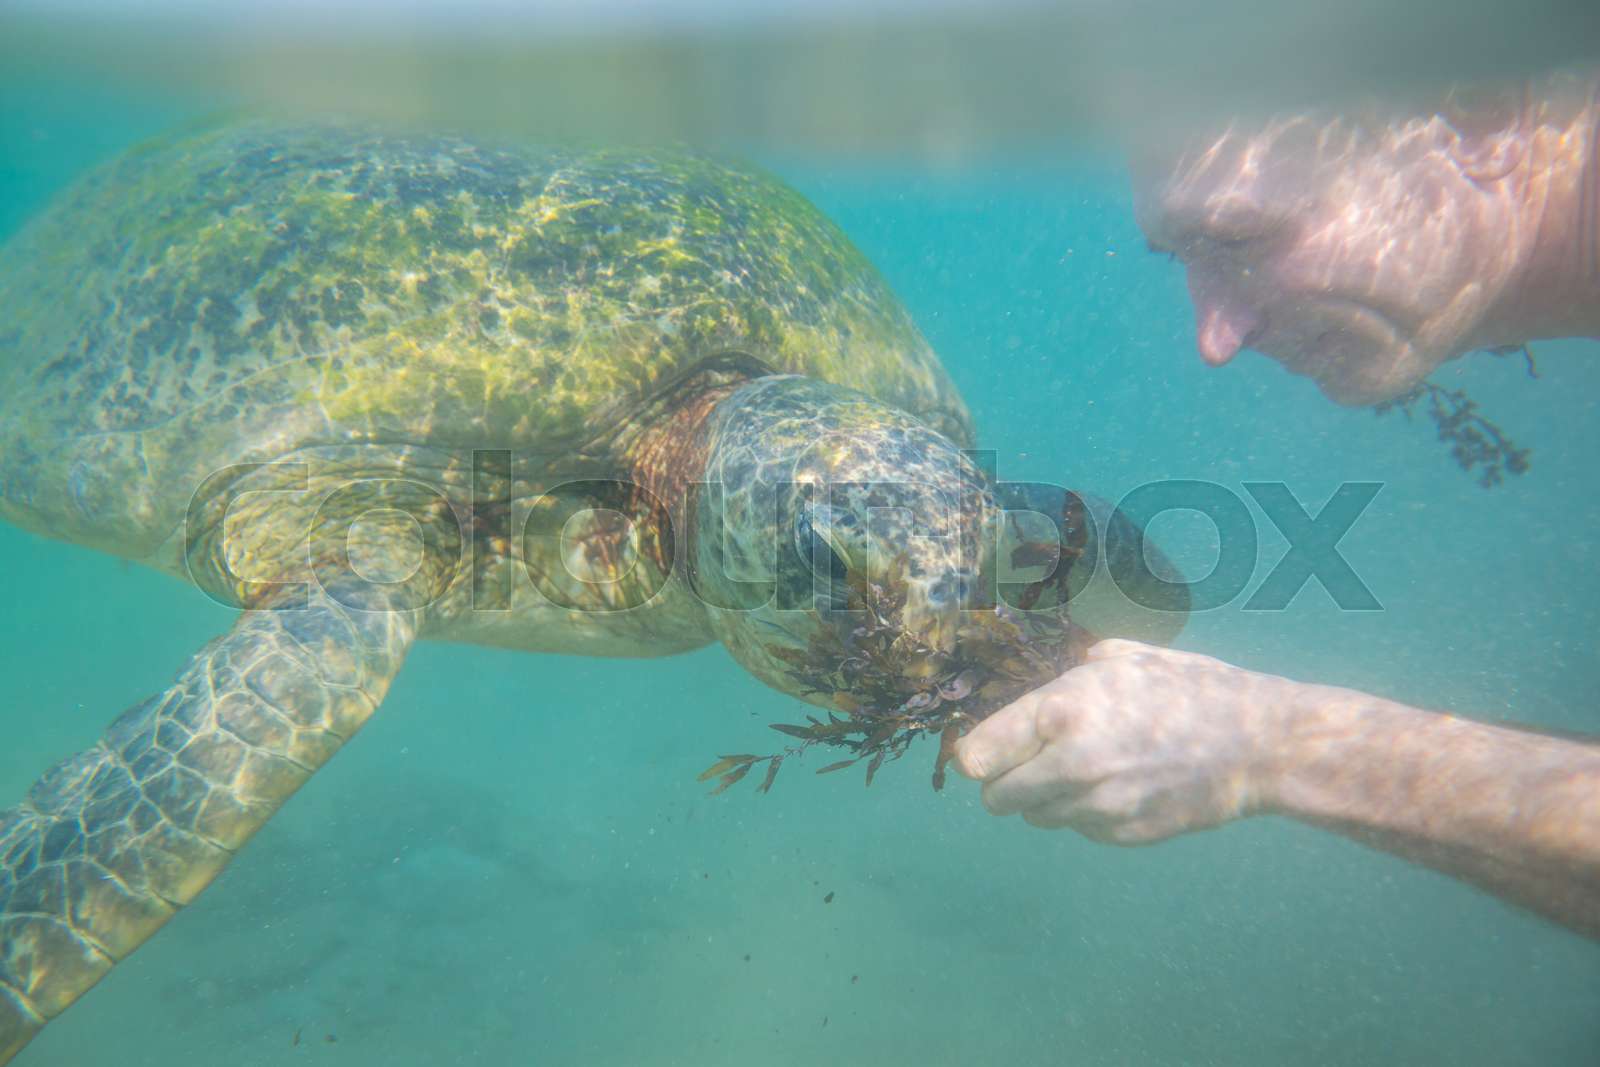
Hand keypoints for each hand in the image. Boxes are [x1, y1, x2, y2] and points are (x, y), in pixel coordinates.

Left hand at [955, 639, 1306, 842]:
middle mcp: (1071, 766)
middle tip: (1026, 765)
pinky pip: (1079, 829)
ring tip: (1082, 770)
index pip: (979, 756)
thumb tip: (1031, 695)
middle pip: (996, 798)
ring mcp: (1098, 808)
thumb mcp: (1120, 659)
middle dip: (1004, 781)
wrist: (1257, 744)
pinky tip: (1118, 786)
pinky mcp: (1122, 835)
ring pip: (1036, 817)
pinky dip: (1085, 813)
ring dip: (1045, 798)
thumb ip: (1065, 677)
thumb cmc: (1190, 687)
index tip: (984, 751)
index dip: (976, 754)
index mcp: (1062, 712)